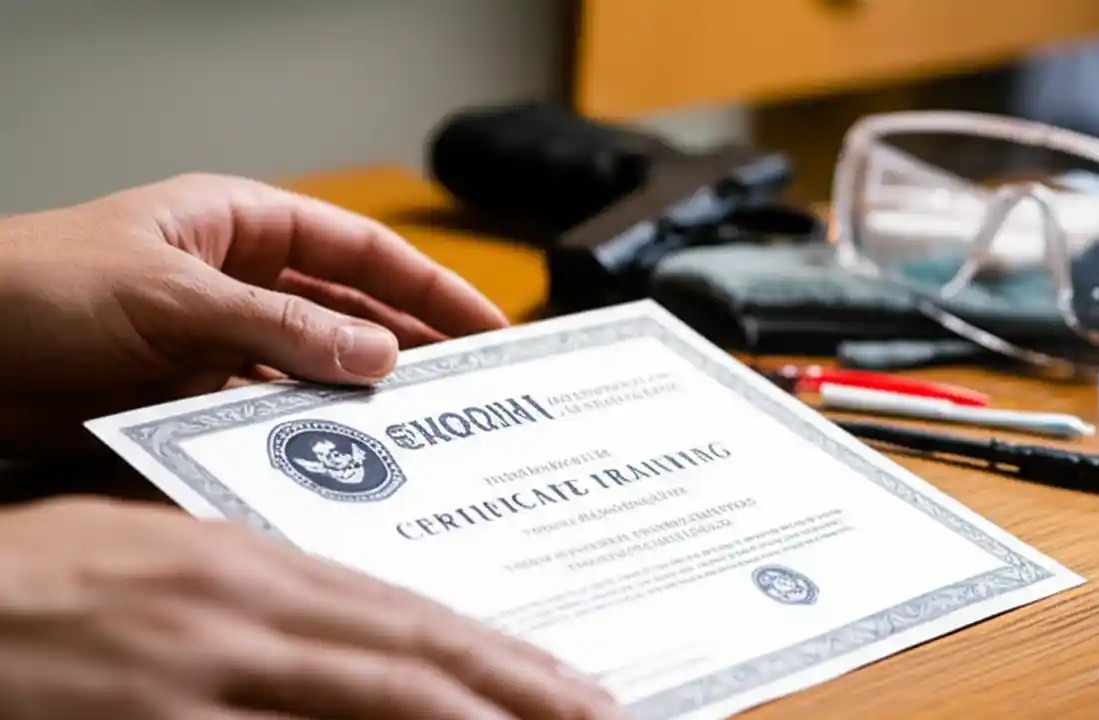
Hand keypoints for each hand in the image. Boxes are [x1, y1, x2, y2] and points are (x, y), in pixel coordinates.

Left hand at [0, 173, 506, 455]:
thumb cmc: (31, 286)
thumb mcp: (174, 297)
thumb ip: (283, 328)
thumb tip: (378, 357)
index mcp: (238, 224)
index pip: (359, 252)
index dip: (430, 287)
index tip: (486, 324)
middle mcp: (238, 281)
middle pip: (349, 314)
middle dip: (410, 348)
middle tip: (472, 390)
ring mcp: (217, 342)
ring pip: (314, 371)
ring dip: (359, 401)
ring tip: (421, 433)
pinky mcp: (189, 397)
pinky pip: (267, 416)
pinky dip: (304, 436)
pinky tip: (341, 458)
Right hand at [0, 497, 622, 718]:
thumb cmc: (29, 585)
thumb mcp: (156, 570)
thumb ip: (256, 600)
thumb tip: (348, 639)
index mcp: (242, 561)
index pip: (403, 610)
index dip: (494, 651)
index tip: (564, 680)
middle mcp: (238, 606)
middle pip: (413, 652)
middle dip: (523, 691)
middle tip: (604, 714)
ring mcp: (198, 670)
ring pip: (372, 699)